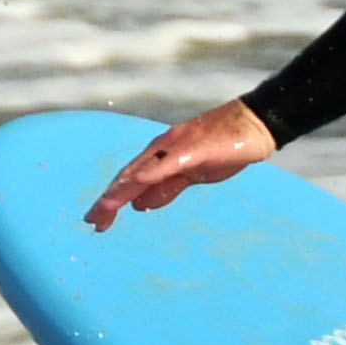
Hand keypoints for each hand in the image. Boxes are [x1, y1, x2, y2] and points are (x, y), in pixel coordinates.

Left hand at [86, 100, 275, 231]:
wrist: (254, 123)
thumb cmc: (225, 147)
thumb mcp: (192, 175)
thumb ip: (166, 189)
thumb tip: (139, 205)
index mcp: (161, 156)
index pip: (129, 180)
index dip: (112, 199)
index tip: (97, 220)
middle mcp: (161, 149)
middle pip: (127, 177)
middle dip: (108, 200)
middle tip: (91, 221)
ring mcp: (175, 147)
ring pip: (140, 171)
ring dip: (120, 190)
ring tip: (103, 209)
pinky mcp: (191, 149)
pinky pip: (166, 164)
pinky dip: (148, 175)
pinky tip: (135, 186)